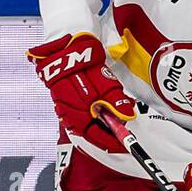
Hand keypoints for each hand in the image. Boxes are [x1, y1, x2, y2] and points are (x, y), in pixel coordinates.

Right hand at [27, 32, 134, 149]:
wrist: (66, 45)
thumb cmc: (83, 65)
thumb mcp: (105, 86)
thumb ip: (115, 105)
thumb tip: (125, 117)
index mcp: (77, 117)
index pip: (97, 138)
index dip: (114, 142)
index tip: (126, 145)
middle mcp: (68, 115)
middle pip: (92, 131)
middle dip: (109, 130)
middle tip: (123, 125)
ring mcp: (65, 107)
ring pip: (88, 121)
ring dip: (102, 119)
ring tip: (115, 111)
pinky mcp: (65, 98)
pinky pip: (82, 110)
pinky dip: (95, 110)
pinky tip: (103, 101)